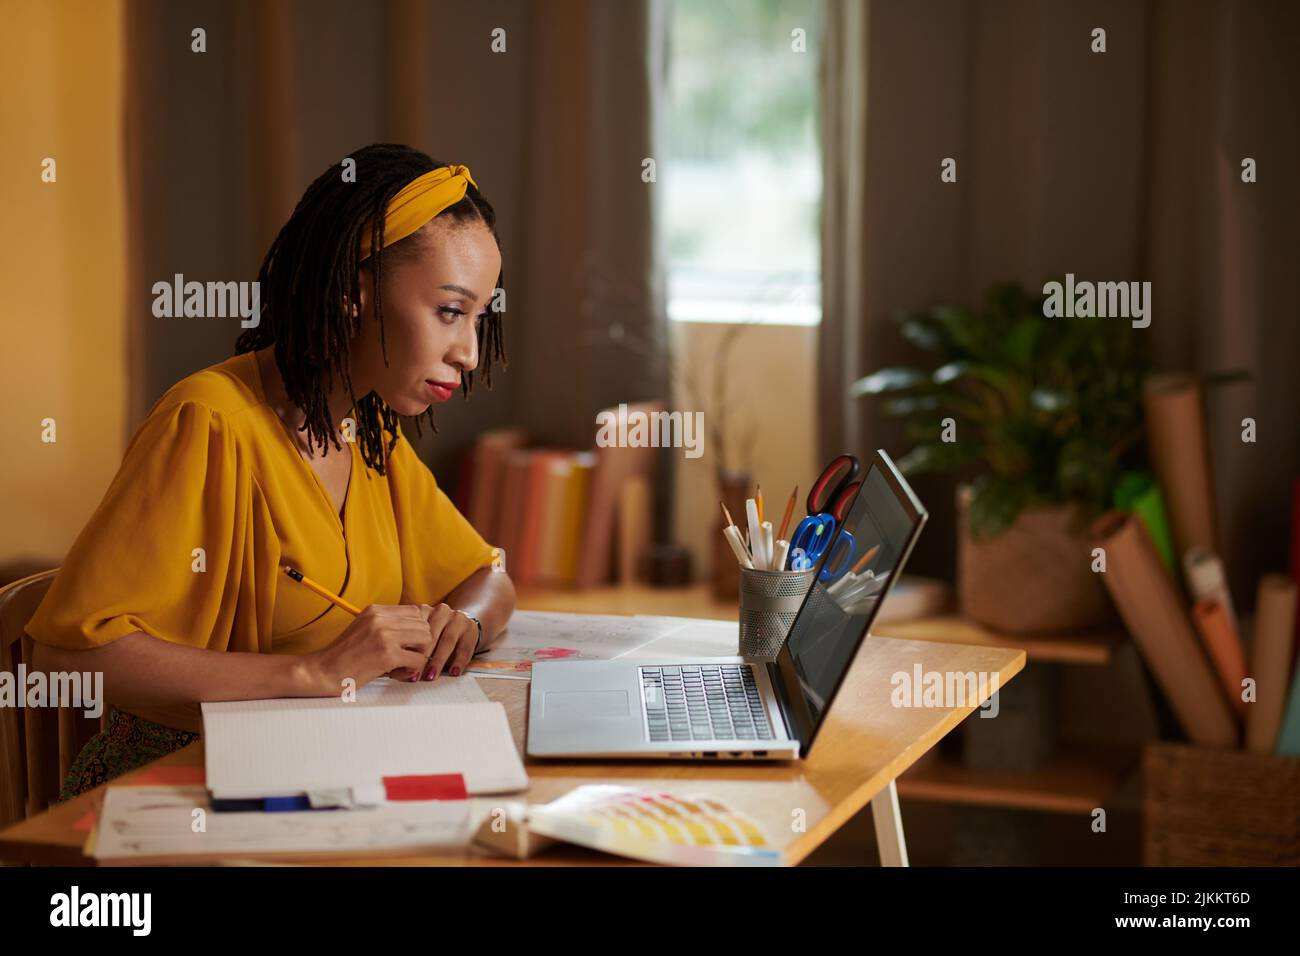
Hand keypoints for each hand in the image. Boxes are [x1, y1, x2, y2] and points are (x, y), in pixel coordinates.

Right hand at [305, 604, 436, 694]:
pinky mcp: (387, 655)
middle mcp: (380, 618)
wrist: (321, 671)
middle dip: (420, 643)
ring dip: (418, 655)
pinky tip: (396, 674)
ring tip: (401, 665)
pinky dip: (412, 670)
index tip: (409, 644)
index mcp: (375, 610)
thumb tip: (421, 628)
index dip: (418, 629)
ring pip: (426, 639)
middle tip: (405, 657)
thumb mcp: (365, 629)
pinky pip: (418, 660)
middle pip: (424, 624)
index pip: (416, 611)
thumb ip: (388, 625)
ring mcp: (384, 635)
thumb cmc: (344, 656)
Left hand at [402, 603, 479, 682]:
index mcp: (425, 610)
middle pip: (431, 636)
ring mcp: (458, 619)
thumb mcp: (422, 634)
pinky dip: (459, 662)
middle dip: (422, 658)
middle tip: (415, 676)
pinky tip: (453, 672)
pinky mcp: (471, 629)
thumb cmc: (436, 634)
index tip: (402, 668)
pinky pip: (465, 648)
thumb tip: (396, 669)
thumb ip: (411, 646)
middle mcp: (442, 612)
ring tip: (431, 676)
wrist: (462, 623)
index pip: (415, 631)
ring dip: (438, 661)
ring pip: (448, 641)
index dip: (408, 651)